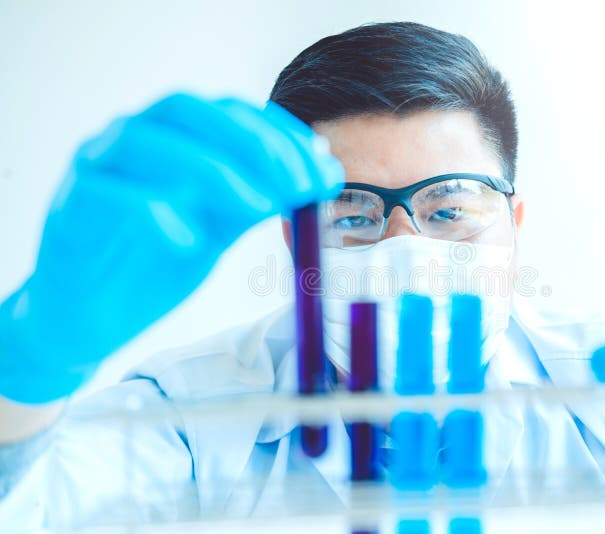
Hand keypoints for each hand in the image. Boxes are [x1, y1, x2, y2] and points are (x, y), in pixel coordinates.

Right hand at [0, 94, 342, 402]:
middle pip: (189, 109)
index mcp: (171, 137)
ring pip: (147, 142)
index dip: (280, 134)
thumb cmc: (156, 263)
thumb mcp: (221, 225)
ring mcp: (95, 168)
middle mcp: (131, 139)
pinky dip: (157, 212)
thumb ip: (261, 195)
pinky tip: (193, 241)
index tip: (322, 168)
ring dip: (214, 170)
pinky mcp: (72, 208)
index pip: (229, 111)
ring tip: (262, 207)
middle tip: (298, 184)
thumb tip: (322, 172)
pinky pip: (112, 196)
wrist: (94, 317)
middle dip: (253, 142)